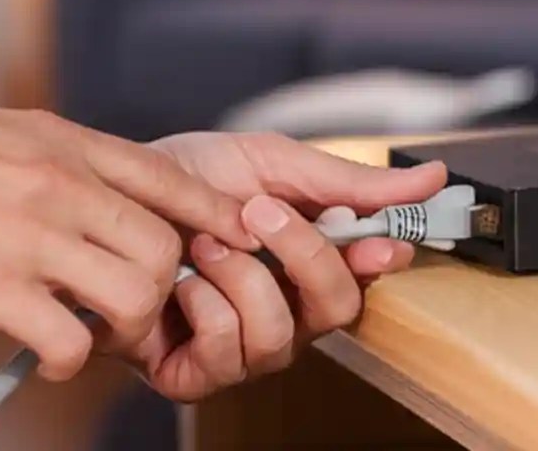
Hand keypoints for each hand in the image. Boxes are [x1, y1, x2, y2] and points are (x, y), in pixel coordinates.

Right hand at [0, 104, 255, 381]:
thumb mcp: (7, 131)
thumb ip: (66, 157)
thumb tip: (109, 186)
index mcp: (63, 144)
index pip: (168, 177)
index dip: (213, 212)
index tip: (236, 234)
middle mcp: (57, 183)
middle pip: (161, 246)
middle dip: (163, 288)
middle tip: (141, 307)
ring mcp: (29, 234)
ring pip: (132, 294)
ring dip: (126, 329)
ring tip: (99, 336)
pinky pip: (70, 339)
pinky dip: (73, 361)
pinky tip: (55, 358)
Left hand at [124, 131, 445, 399]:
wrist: (105, 195)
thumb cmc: (188, 179)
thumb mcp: (272, 163)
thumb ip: (350, 180)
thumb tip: (432, 177)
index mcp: (312, 262)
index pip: (371, 276)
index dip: (383, 259)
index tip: (382, 239)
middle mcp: (288, 311)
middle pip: (339, 309)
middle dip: (304, 256)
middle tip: (260, 213)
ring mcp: (244, 347)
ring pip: (282, 333)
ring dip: (241, 277)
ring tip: (202, 244)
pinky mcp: (197, 375)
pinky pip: (228, 352)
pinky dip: (204, 307)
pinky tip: (181, 283)